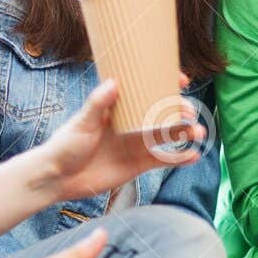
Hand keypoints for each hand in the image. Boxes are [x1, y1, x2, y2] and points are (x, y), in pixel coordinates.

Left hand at [37, 79, 204, 203]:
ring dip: (186, 133)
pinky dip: (179, 158)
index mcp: (119, 106)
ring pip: (168, 135)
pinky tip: (194, 156)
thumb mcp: (81, 123)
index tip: (182, 79)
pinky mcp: (138, 165)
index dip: (166, 82)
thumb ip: (98, 104)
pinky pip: (163, 160)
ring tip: (199, 133)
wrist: (58, 178)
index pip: (146, 89)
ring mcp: (136, 143)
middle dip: (181, 110)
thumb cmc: (65, 145)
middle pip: (163, 112)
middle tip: (190, 112)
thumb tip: (113, 83)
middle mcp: (131, 122)